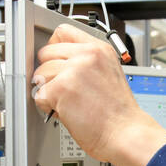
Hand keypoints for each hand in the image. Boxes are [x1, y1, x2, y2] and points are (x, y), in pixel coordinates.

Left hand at [33, 23, 165, 165]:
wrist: (126, 133)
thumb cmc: (119, 114)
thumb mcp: (109, 74)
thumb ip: (86, 63)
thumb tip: (59, 65)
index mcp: (99, 49)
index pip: (63, 32)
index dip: (55, 47)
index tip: (55, 60)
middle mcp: (87, 55)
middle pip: (46, 52)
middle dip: (49, 72)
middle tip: (62, 89)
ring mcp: (73, 70)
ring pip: (40, 74)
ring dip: (48, 91)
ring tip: (69, 103)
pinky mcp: (61, 88)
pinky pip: (39, 95)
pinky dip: (47, 107)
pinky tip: (67, 112)